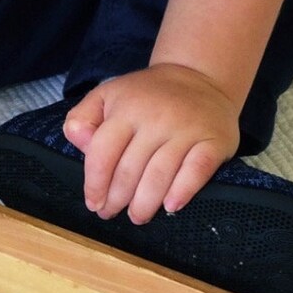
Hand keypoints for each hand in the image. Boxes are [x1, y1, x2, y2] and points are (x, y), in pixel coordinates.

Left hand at [62, 64, 240, 224]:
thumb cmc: (146, 96)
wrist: (199, 77)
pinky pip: (197, 171)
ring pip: (159, 175)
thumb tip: (79, 142)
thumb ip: (83, 118)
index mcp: (127, 108)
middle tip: (112, 213)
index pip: (102, 153)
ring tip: (137, 216)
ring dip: (144, 204)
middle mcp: (157, 118)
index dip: (95, 184)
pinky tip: (170, 206)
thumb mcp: (107, 96)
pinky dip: (182, 192)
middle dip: (117, 199)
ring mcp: (187, 130)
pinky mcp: (213, 141)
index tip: (94, 203)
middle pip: (130, 170)